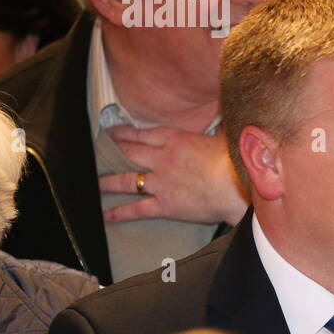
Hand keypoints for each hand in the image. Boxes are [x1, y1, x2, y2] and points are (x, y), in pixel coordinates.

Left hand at [100, 126, 247, 225]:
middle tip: (99, 150)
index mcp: (176, 139)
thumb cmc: (236, 162)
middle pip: (129, 152)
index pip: (141, 133)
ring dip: (107, 182)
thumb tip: (227, 118)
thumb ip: (219, 128)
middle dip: (114, 151)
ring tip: (95, 183)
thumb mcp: (226, 137)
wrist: (238, 188)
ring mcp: (160, 182)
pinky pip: (137, 209)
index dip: (124, 131)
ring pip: (125, 181)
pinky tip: (106, 215)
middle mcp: (162, 159)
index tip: (112, 130)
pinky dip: (120, 213)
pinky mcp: (164, 204)